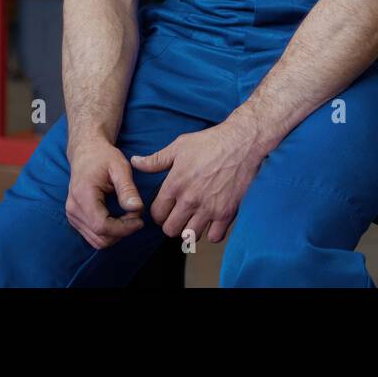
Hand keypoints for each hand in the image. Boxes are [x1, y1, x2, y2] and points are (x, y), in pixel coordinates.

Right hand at [65, 138, 145, 249]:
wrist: (86, 152)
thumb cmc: (103, 157)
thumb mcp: (120, 167)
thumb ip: (127, 189)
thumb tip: (137, 208)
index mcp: (83, 196)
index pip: (102, 226)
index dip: (124, 228)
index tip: (140, 219)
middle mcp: (74, 209)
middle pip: (100, 237)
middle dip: (122, 231)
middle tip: (136, 214)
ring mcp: (72, 216)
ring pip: (97, 240)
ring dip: (117, 233)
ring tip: (128, 215)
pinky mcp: (75, 219)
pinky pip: (94, 236)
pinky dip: (109, 232)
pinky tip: (118, 217)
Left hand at [130, 117, 266, 244]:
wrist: (242, 143)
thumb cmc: (210, 142)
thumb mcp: (179, 146)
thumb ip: (156, 159)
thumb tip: (135, 162)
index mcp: (175, 184)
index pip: (157, 213)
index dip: (159, 213)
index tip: (166, 209)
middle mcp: (190, 199)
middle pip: (170, 230)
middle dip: (171, 225)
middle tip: (179, 216)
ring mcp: (209, 208)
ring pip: (190, 236)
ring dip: (190, 230)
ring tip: (194, 220)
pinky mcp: (227, 212)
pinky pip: (214, 237)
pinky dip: (212, 233)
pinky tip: (212, 222)